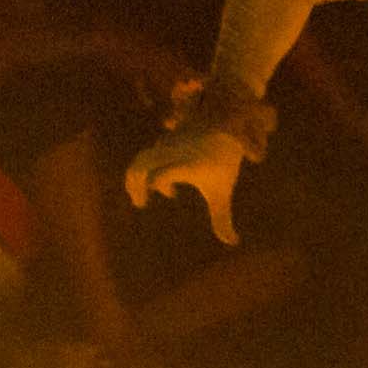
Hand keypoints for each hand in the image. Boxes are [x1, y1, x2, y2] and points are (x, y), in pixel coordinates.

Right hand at [124, 126, 250, 244]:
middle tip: (140, 203)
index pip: (162, 173)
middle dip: (135, 185)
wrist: (227, 125)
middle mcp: (173, 153)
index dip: (160, 184)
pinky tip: (167, 187)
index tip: (171, 195)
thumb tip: (232, 243)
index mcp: (187, 165)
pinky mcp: (165, 140)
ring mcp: (167, 145)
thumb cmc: (223, 162)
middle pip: (141, 165)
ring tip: (146, 196)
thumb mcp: (222, 191)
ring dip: (140, 178)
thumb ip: (222, 219)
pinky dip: (149, 170)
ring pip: (142, 159)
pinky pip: (149, 155)